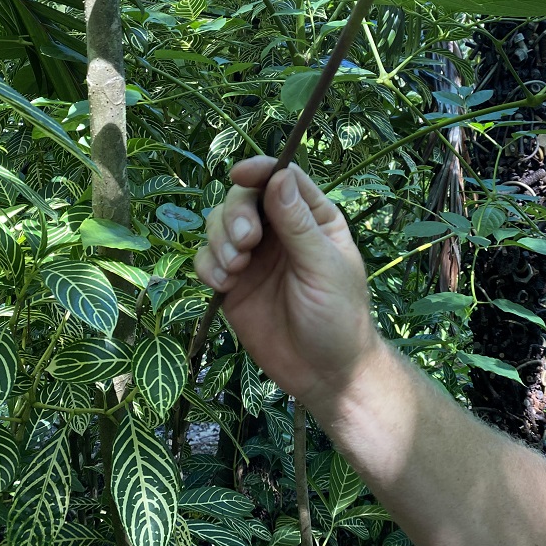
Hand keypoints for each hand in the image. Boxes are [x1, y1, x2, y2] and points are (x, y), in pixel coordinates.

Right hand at [193, 157, 378, 406]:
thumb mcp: (323, 268)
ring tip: (235, 269)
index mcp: (312, 218)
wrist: (323, 374)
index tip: (240, 174)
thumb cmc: (339, 317)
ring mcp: (253, 256)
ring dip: (219, 241)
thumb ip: (298, 224)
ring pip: (219, 225)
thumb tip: (279, 176)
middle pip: (243, 198)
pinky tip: (224, 284)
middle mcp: (280, 231)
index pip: (282, 179)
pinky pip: (207, 259)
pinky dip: (208, 266)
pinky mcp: (232, 283)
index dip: (259, 171)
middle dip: (236, 214)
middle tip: (245, 243)